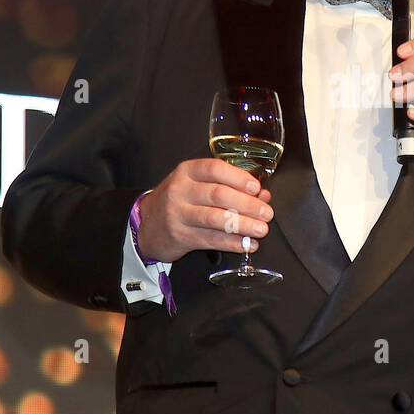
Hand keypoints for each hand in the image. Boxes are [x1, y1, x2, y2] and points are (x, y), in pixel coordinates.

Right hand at [136, 159, 273, 262]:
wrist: (147, 224)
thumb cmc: (180, 200)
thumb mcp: (197, 185)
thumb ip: (229, 186)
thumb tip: (263, 195)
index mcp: (187, 171)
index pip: (214, 169)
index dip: (238, 178)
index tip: (257, 188)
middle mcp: (181, 190)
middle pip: (218, 195)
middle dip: (247, 205)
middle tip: (267, 213)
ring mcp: (179, 214)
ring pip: (215, 219)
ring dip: (242, 225)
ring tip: (261, 230)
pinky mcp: (181, 236)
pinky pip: (211, 240)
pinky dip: (232, 243)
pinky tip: (248, 244)